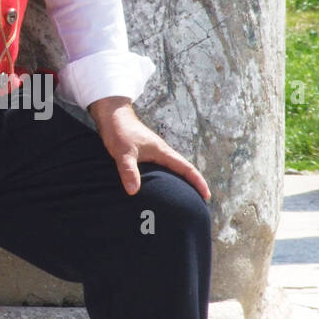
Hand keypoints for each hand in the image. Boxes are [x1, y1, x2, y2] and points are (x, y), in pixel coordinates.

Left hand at [87, 95, 210, 199]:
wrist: (111, 115)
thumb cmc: (119, 131)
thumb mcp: (123, 152)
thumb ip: (128, 170)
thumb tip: (133, 191)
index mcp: (162, 151)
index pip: (186, 168)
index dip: (198, 182)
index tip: (207, 195)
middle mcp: (161, 152)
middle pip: (182, 170)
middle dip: (192, 185)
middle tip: (199, 203)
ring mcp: (153, 153)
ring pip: (172, 170)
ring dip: (179, 182)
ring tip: (182, 199)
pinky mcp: (145, 154)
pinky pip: (160, 169)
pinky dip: (165, 179)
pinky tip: (160, 188)